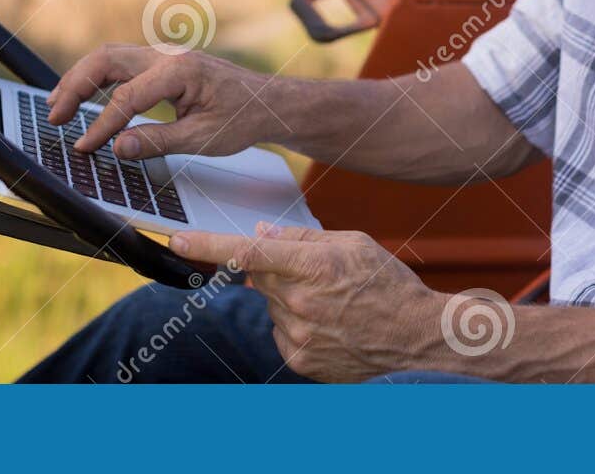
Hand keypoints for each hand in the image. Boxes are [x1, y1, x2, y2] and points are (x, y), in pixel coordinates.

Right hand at [48, 43, 282, 159]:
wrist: (267, 102)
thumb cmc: (243, 117)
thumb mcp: (204, 138)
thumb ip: (158, 142)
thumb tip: (117, 148)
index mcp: (180, 70)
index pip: (127, 97)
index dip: (101, 125)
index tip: (83, 147)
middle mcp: (168, 56)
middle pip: (106, 60)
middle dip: (75, 86)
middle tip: (54, 117)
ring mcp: (163, 56)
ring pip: (109, 58)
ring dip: (80, 79)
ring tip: (56, 106)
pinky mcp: (161, 65)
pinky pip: (121, 65)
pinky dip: (96, 79)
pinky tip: (82, 97)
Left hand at [172, 224, 446, 382]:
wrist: (418, 339)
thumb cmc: (389, 286)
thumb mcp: (352, 244)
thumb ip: (302, 238)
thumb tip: (261, 234)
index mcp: (313, 266)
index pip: (246, 253)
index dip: (206, 246)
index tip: (176, 238)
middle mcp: (300, 302)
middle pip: (260, 276)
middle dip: (277, 270)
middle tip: (315, 274)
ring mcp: (299, 335)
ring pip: (272, 304)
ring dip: (289, 298)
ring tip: (332, 304)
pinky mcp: (300, 359)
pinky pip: (280, 332)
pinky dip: (296, 324)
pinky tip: (328, 323)